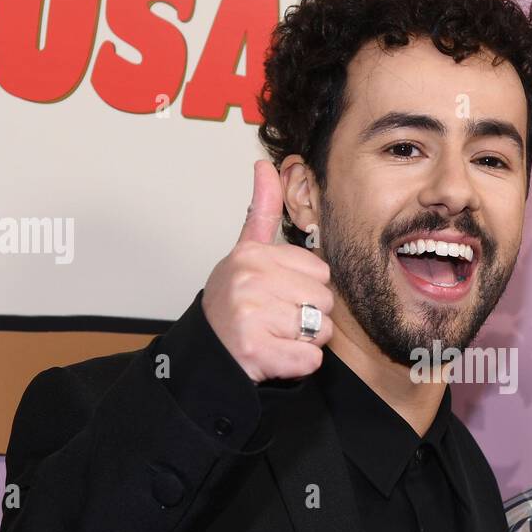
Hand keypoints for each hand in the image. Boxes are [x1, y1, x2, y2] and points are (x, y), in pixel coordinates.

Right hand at [202, 160, 334, 380]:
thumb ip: (261, 212)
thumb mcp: (245, 254)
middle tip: (275, 320)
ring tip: (274, 336)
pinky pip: (310, 358)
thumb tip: (265, 166)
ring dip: (302, 342)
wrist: (206, 355)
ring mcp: (251, 314)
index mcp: (253, 255)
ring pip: (320, 330)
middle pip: (324, 300)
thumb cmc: (232, 306)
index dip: (305, 290)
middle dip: (307, 317)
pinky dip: (297, 365)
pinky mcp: (256, 349)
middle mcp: (249, 279)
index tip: (276, 295)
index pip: (320, 272)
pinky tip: (273, 356)